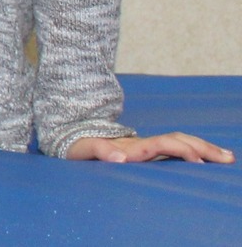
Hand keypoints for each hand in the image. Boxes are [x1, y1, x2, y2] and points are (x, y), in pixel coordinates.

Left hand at [68, 132, 234, 163]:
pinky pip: (174, 149)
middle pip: (178, 141)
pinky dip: (192, 151)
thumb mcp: (82, 149)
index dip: (180, 151)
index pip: (161, 145)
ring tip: (226, 157)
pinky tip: (207, 158)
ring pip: (179, 142)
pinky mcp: (144, 150)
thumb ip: (99, 150)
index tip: (198, 162)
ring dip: (202, 148)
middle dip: (203, 148)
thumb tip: (120, 157)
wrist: (70, 133)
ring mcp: (144, 146)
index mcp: (131, 146)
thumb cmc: (76, 146)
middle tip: (227, 158)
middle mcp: (141, 144)